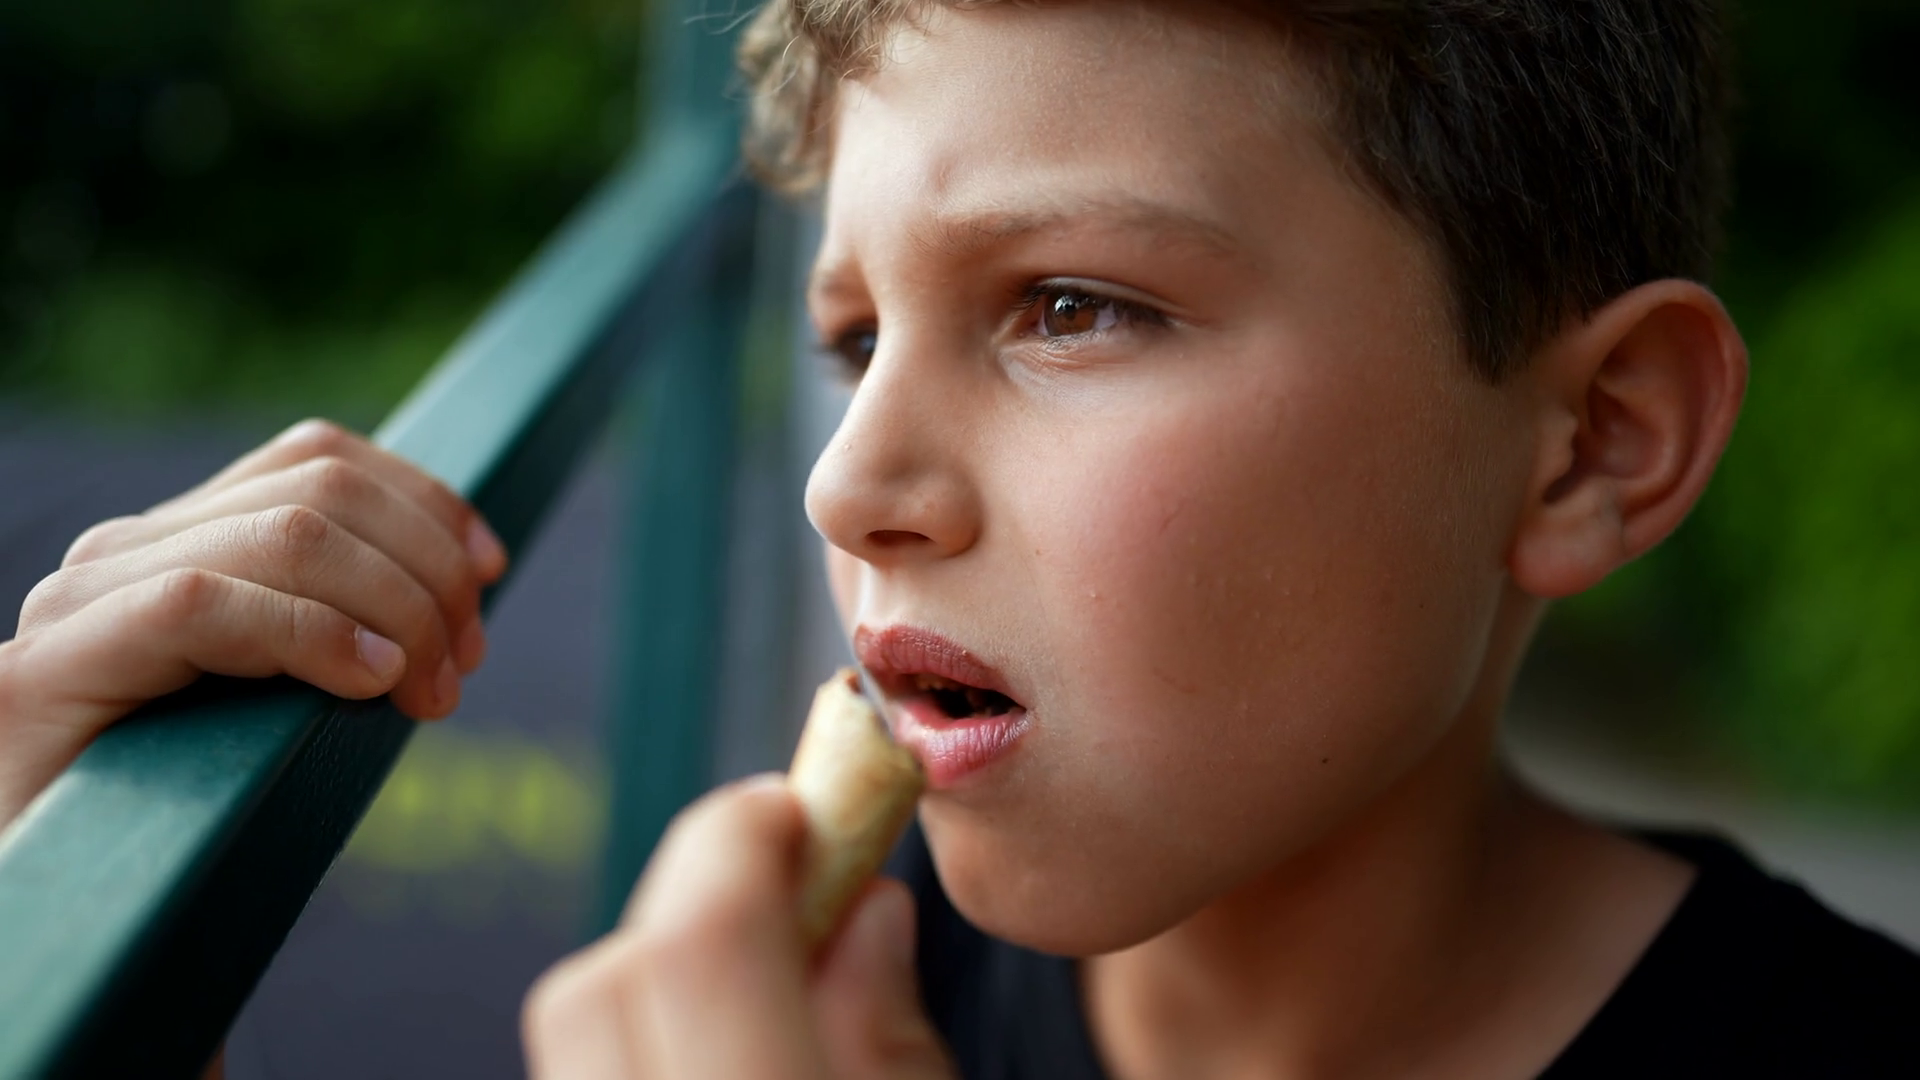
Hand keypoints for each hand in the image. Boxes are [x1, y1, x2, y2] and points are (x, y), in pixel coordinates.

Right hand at [0, 418, 507, 823]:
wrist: (42, 923)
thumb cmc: (169, 831)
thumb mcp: (274, 710)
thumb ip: (329, 642)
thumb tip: (455, 609)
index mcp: (173, 547)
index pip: (313, 461)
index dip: (422, 501)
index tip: (490, 568)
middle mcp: (118, 556)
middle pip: (318, 491)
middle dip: (426, 567)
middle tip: (465, 660)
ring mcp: (76, 607)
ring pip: (283, 537)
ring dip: (395, 607)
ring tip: (430, 690)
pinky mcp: (42, 674)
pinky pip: (200, 606)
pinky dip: (311, 634)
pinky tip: (369, 681)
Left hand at [523, 776, 954, 1079]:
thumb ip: (898, 1040)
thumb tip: (864, 910)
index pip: (699, 943)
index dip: (744, 841)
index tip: (791, 809)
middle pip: (599, 981)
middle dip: (690, 907)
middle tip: (786, 888)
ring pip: (577, 1030)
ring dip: (665, 978)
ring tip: (770, 989)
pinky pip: (584, 1074)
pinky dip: (647, 1037)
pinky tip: (725, 1051)